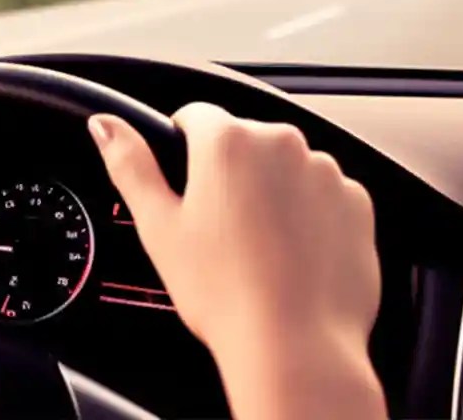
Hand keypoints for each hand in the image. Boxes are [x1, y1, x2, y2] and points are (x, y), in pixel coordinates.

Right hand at [88, 104, 383, 419]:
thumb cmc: (224, 293)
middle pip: (242, 142)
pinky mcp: (357, 204)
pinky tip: (289, 256)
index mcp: (228, 142)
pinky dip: (307, 216)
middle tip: (214, 230)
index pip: (194, 115)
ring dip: (269, 193)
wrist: (296, 347)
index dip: (180, 150)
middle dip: (227, 175)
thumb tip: (105, 124)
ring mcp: (326, 173)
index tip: (183, 186)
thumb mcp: (158, 226)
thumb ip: (129, 164)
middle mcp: (283, 144)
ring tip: (256, 249)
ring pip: (284, 169)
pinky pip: (323, 196)